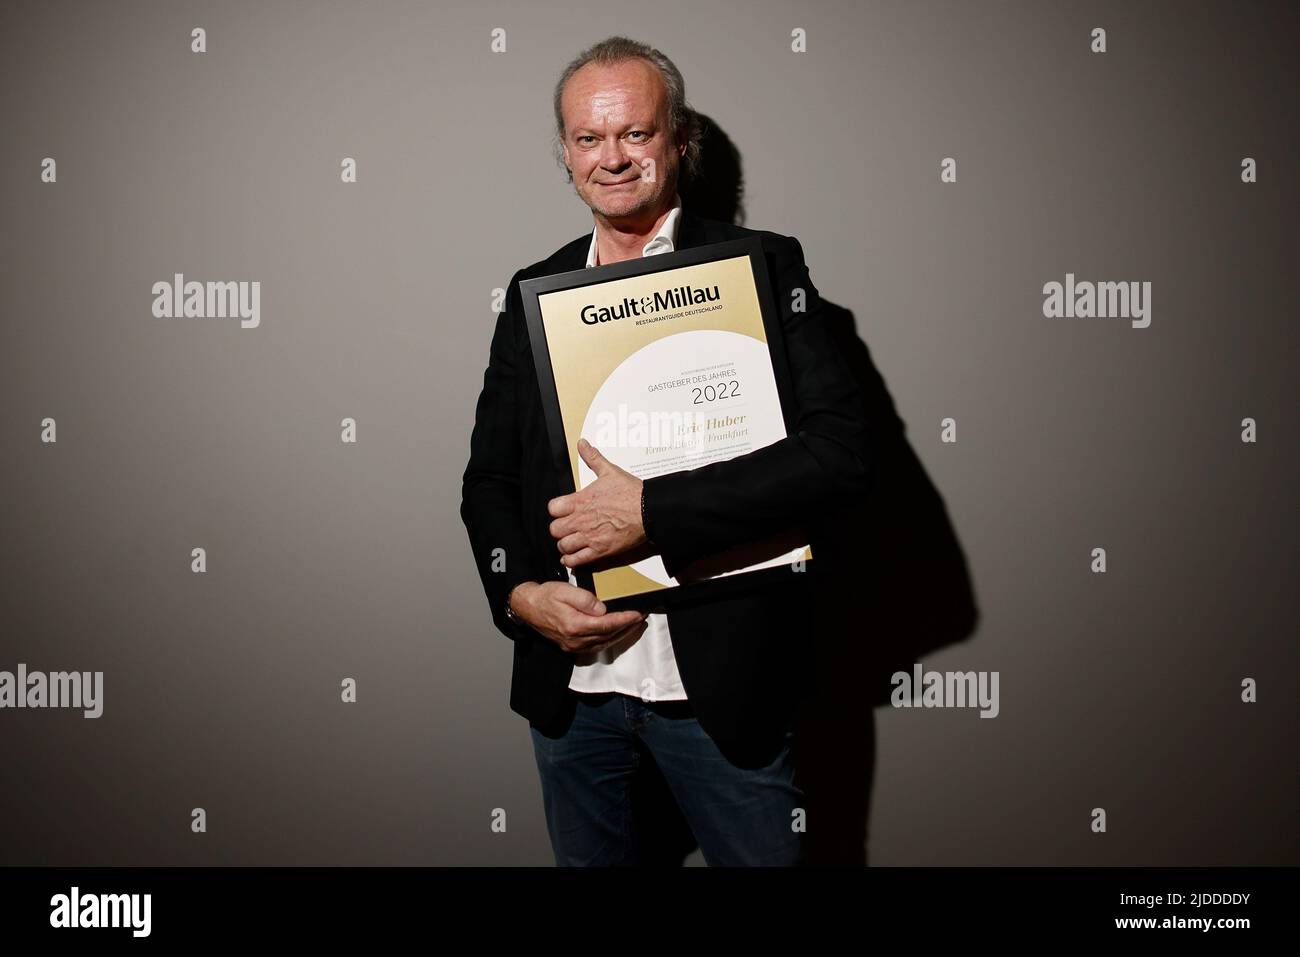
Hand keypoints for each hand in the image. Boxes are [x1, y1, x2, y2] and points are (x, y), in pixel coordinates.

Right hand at [510, 581, 646, 653]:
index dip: (625, 620)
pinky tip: (616, 634)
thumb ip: (585, 600)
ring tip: (633, 625)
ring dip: (621, 635)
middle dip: (627, 627)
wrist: (527, 607)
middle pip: (608, 636)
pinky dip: (609, 640)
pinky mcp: (571, 647)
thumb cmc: (545, 596)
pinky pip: (596, 647)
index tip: (638, 614)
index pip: (607, 624)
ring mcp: (573, 646)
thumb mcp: (565, 591)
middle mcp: (575, 640)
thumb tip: (603, 609)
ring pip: (604, 644)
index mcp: (575, 625)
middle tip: (641, 618)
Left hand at [548, 438, 646, 567]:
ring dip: (565, 545)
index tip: (561, 512)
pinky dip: (571, 561)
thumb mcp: (609, 471)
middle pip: (554, 529)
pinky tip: (572, 557)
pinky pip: (577, 560)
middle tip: (566, 527)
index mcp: (581, 500)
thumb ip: (593, 458)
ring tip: (570, 542)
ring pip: (563, 546)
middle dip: (559, 529)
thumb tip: (583, 444)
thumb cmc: (631, 493)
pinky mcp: (600, 551)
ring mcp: (590, 537)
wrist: (649, 510)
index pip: (552, 509)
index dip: (556, 511)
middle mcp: (581, 520)